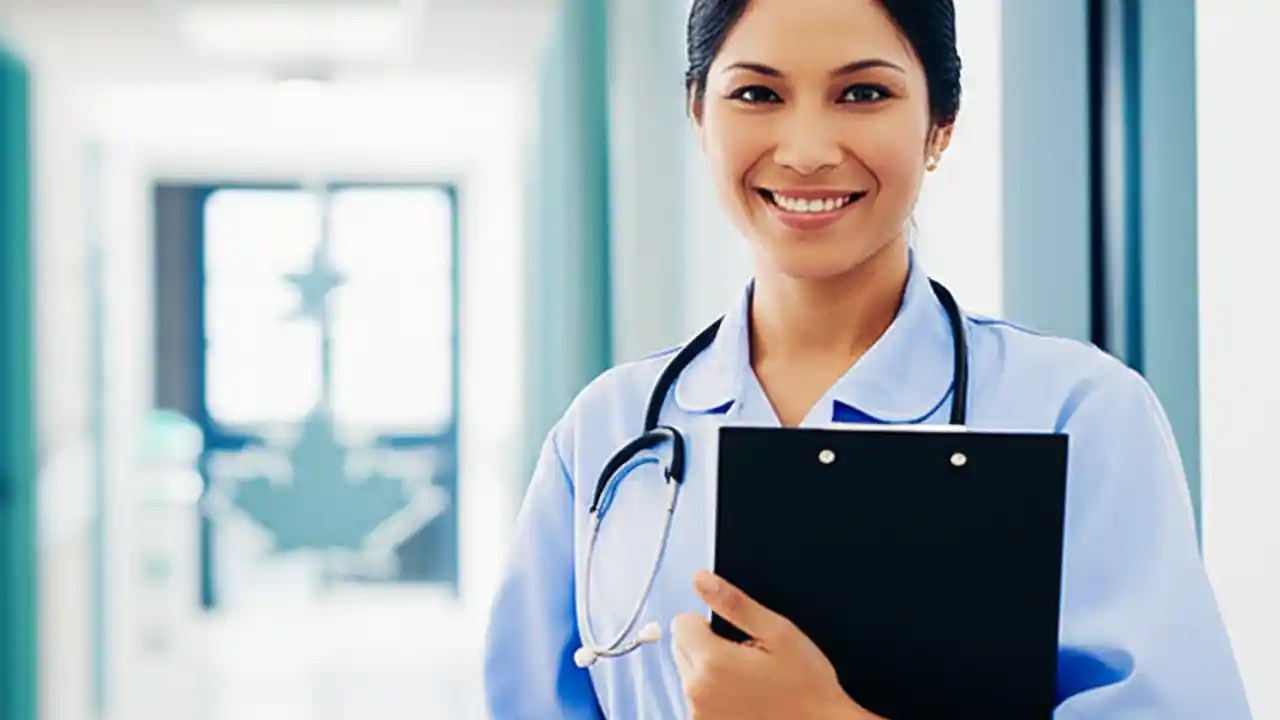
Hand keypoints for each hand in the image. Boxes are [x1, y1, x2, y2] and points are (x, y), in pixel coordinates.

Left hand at [670, 571, 881, 719]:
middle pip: (681, 649)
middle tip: (747, 658)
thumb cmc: (806, 685)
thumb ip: (733, 604)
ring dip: (709, 672)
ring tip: (748, 681)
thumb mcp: (777, 632)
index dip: (709, 623)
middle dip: (707, 647)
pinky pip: (698, 700)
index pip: (682, 624)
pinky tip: (744, 699)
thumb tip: (701, 579)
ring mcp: (699, 716)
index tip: (736, 637)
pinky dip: (713, 696)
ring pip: (689, 674)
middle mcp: (697, 693)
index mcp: (712, 663)